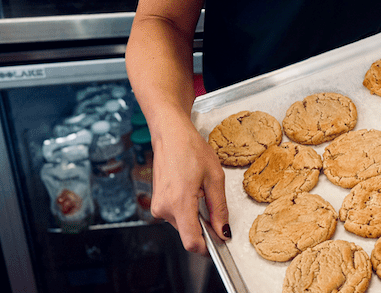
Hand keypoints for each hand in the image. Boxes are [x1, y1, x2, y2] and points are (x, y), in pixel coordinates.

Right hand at [150, 119, 228, 253]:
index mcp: (179, 203)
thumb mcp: (215, 177)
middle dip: (204, 225)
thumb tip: (224, 231)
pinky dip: (186, 209)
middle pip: (188, 233)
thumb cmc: (191, 149)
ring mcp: (158, 207)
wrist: (170, 135)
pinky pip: (176, 215)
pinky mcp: (156, 203)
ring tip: (199, 189)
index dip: (208, 246)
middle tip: (212, 200)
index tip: (219, 241)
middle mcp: (164, 209)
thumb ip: (219, 208)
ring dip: (195, 215)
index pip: (191, 241)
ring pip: (183, 224)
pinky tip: (190, 189)